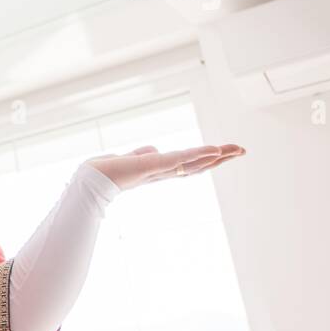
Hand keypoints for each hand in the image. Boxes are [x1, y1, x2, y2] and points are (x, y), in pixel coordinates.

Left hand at [84, 143, 244, 189]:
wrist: (87, 181)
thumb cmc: (103, 172)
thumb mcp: (129, 159)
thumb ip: (143, 154)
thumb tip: (156, 149)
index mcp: (157, 171)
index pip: (187, 165)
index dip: (205, 159)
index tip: (224, 152)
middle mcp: (161, 173)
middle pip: (196, 165)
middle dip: (219, 158)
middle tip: (242, 150)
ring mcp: (158, 170)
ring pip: (192, 163)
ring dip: (215, 155)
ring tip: (236, 150)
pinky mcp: (152, 165)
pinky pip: (179, 159)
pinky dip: (197, 154)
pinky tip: (213, 150)